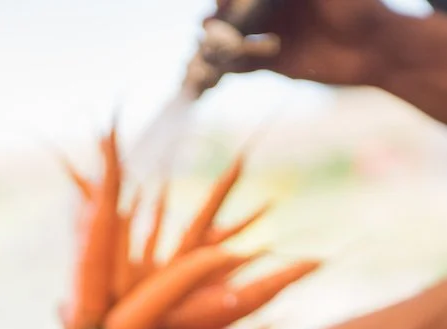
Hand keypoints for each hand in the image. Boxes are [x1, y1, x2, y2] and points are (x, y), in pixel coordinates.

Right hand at [210, 0, 390, 88]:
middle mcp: (274, 7)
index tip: (222, 1)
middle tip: (207, 24)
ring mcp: (273, 33)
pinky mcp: (275, 62)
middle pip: (236, 11)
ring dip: (217, 41)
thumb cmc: (359, 5)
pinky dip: (228, 66)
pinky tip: (214, 70)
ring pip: (236, 35)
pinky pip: (244, 63)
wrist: (376, 48)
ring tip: (203, 47)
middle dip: (218, 16)